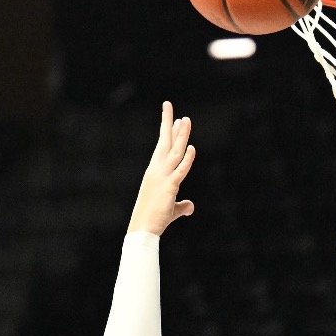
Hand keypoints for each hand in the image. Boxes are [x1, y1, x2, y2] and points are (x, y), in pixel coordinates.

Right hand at [129, 103, 196, 235]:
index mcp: (155, 172)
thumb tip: (190, 206)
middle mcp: (156, 171)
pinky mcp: (169, 187)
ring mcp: (162, 177)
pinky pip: (180, 170)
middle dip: (169, 124)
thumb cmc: (154, 219)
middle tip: (170, 106)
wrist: (142, 229)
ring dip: (181, 135)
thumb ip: (182, 205)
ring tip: (186, 120)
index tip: (175, 120)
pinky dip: (187, 159)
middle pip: (165, 142)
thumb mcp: (171, 209)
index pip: (163, 148)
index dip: (170, 133)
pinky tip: (193, 148)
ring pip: (174, 152)